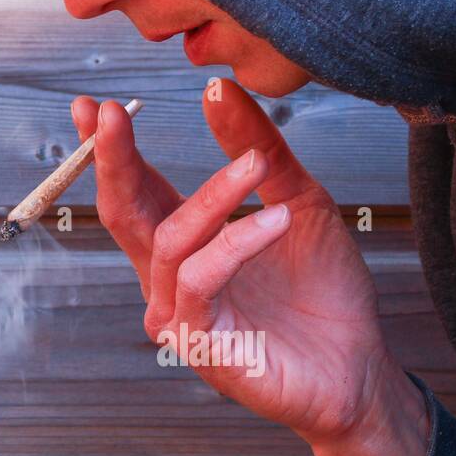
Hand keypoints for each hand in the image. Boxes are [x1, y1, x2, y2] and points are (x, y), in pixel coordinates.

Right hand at [73, 78, 429, 455]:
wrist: (360, 366)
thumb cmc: (324, 291)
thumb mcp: (296, 200)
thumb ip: (255, 148)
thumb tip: (216, 89)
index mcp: (183, 244)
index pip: (134, 190)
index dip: (111, 148)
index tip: (95, 105)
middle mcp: (168, 279)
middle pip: (121, 213)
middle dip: (112, 160)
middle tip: (114, 114)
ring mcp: (178, 313)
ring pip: (171, 241)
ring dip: (212, 196)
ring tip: (256, 165)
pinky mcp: (199, 344)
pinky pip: (202, 280)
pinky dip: (236, 243)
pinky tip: (275, 222)